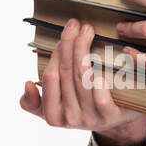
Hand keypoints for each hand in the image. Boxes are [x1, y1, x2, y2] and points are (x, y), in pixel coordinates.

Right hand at [20, 18, 145, 145]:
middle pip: (66, 73)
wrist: (117, 121)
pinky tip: (101, 66)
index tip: (63, 36)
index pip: (50, 77)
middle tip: (75, 24)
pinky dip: (99, 83)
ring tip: (87, 31)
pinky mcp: (110, 117)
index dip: (56, 54)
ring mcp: (91, 119)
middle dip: (69, 44)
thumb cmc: (84, 108)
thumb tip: (27, 85)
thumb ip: (35, 102)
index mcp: (53, 116)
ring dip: (83, 50)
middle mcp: (70, 119)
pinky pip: (101, 99)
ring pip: (82, 79)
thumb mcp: (56, 109)